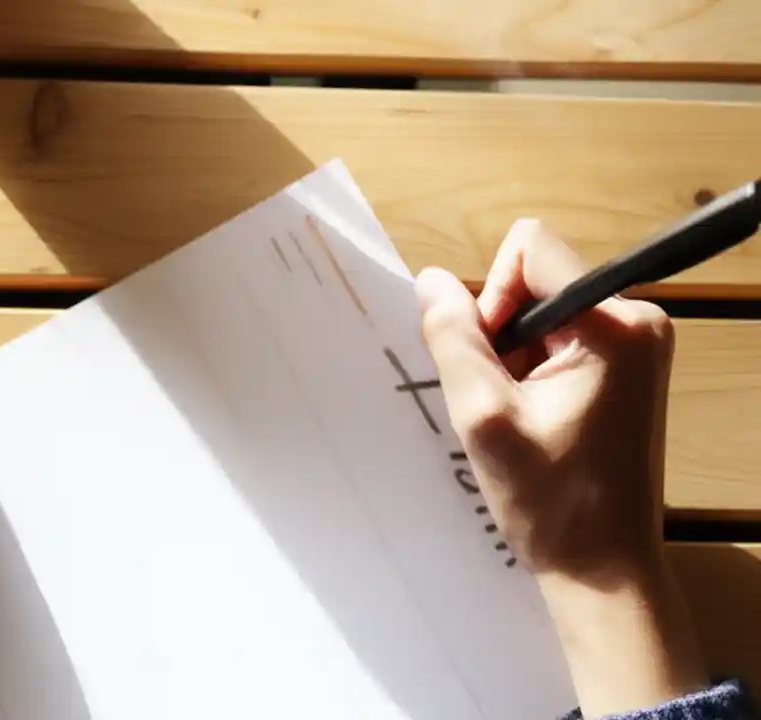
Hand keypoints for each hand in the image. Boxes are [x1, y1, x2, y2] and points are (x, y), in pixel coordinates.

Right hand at [416, 220, 708, 716]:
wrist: (603, 566)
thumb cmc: (550, 501)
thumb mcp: (483, 417)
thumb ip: (453, 339)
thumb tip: (431, 279)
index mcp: (616, 324)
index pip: (531, 248)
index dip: (492, 296)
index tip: (492, 363)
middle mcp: (639, 319)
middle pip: (537, 278)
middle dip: (502, 332)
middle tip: (502, 400)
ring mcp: (639, 342)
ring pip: (542, 309)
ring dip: (515, 356)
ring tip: (519, 416)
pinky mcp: (630, 364)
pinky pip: (560, 335)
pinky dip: (533, 369)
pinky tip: (534, 418)